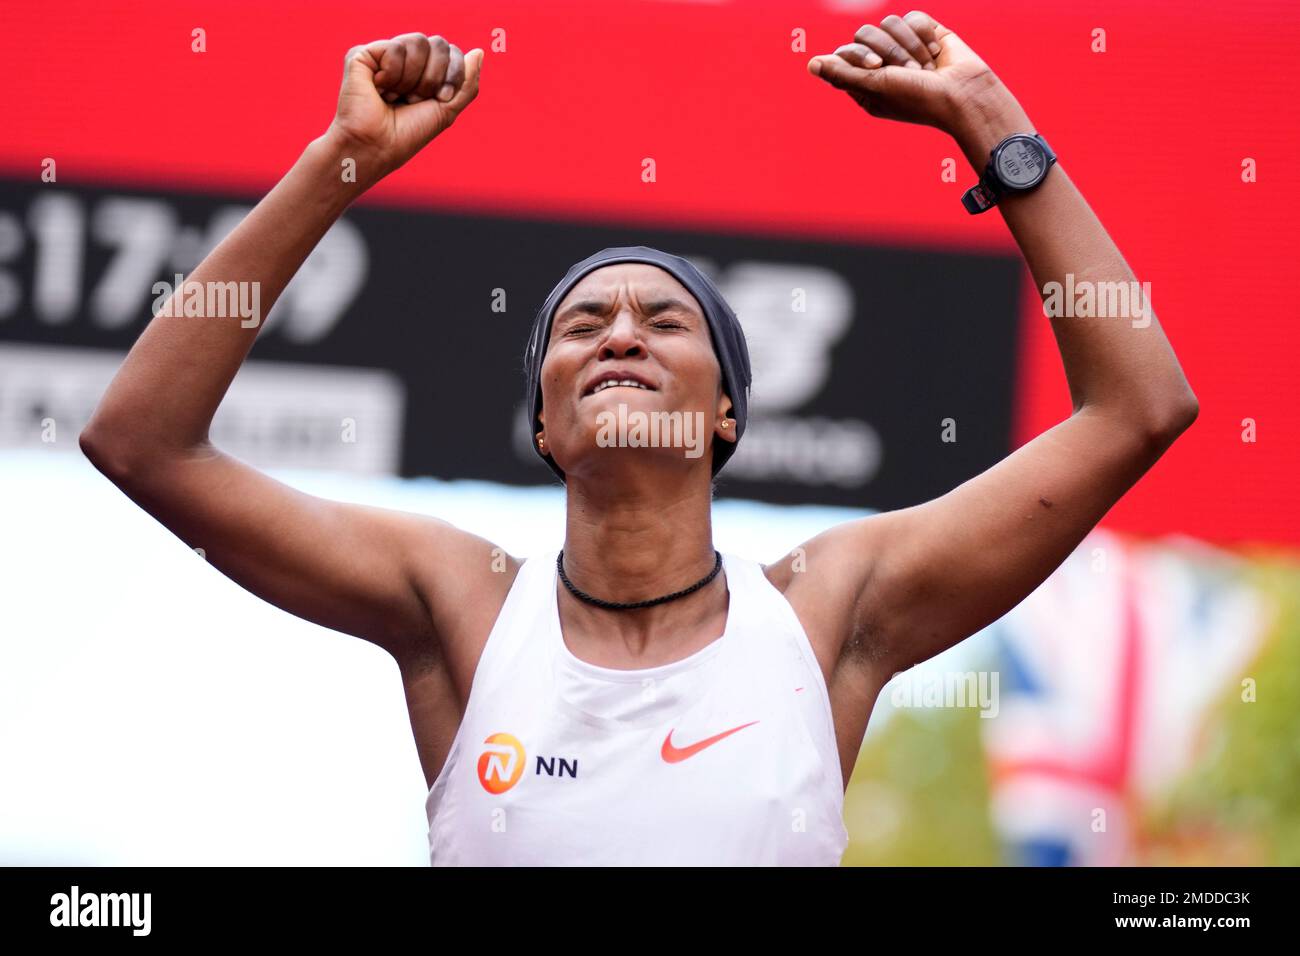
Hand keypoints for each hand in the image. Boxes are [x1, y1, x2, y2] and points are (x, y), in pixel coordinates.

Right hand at [328, 33, 482, 180]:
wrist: (378, 147)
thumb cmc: (409, 134)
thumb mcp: (447, 109)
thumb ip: (466, 82)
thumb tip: (479, 51)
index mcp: (423, 70)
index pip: (452, 51)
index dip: (453, 75)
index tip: (441, 99)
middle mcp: (404, 59)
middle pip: (437, 44)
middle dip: (433, 78)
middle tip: (415, 100)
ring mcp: (383, 55)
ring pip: (417, 41)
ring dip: (412, 80)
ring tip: (395, 97)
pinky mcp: (362, 54)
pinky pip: (395, 48)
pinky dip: (392, 75)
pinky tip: (379, 89)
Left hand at [807, 11, 1002, 133]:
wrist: (964, 94)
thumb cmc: (918, 99)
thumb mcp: (875, 87)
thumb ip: (842, 74)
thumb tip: (810, 64)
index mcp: (864, 83)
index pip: (845, 52)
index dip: (859, 54)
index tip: (877, 66)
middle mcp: (882, 64)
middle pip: (865, 33)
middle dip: (889, 51)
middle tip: (907, 73)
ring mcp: (903, 47)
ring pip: (889, 23)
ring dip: (909, 47)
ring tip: (925, 68)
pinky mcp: (924, 33)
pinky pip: (913, 17)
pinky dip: (925, 35)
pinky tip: (935, 53)